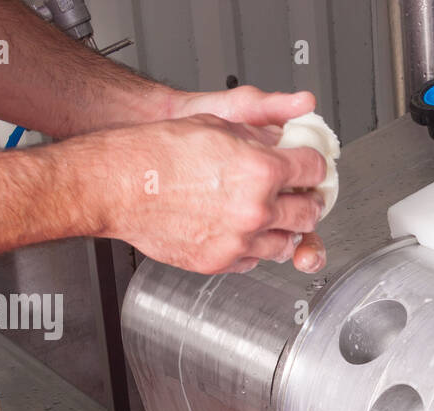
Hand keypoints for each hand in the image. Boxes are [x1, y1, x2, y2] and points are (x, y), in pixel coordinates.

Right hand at [165, 86, 326, 271]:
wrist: (118, 185)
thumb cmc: (157, 152)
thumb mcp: (216, 124)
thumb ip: (258, 136)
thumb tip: (280, 142)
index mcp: (261, 170)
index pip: (315, 170)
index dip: (315, 166)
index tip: (312, 168)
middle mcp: (256, 209)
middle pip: (310, 212)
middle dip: (310, 201)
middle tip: (303, 196)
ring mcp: (239, 240)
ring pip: (287, 243)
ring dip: (286, 229)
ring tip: (275, 217)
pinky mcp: (219, 262)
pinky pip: (254, 261)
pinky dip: (255, 248)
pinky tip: (244, 232)